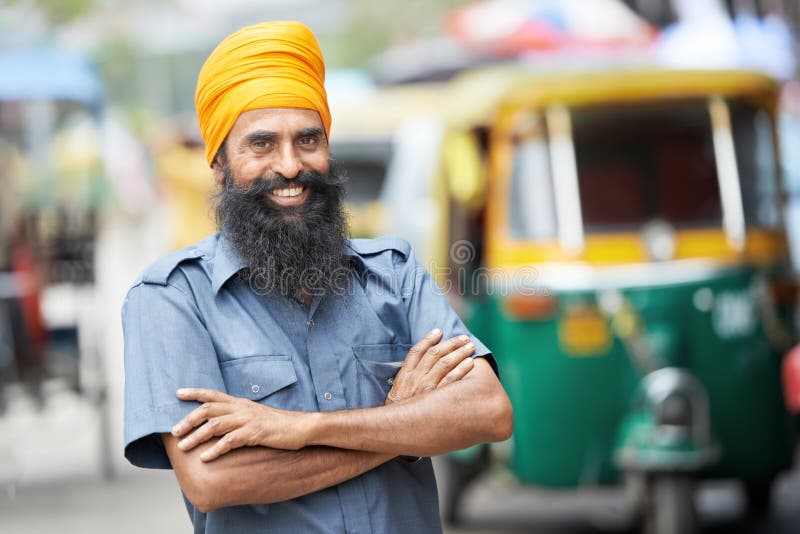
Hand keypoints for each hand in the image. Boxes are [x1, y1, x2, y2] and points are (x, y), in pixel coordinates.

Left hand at [171, 388, 311, 460]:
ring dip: (196, 436)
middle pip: (208, 409)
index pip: (213, 394)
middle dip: (188, 420)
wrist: (301, 427)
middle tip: (174, 431)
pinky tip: (205, 457)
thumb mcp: (255, 415)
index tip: (177, 393)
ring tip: (183, 446)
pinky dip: (215, 449)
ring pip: (215, 424)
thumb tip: (221, 424)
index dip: (195, 392)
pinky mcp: (255, 433)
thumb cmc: (278, 424)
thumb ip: (238, 416)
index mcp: (240, 402)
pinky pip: (230, 441)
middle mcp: (241, 408)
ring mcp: (248, 420)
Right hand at [386, 329, 475, 404]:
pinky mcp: (436, 400)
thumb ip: (408, 376)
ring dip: (459, 353)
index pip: (417, 351)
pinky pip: (451, 381)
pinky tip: (470, 363)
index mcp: (405, 374)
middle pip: (434, 354)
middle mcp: (415, 378)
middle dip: (451, 344)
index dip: (428, 339)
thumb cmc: (399, 411)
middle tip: (464, 338)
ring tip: (471, 348)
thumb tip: (421, 364)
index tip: (439, 331)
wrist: (395, 432)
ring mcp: (426, 388)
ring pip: (444, 364)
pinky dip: (461, 370)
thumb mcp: (397, 391)